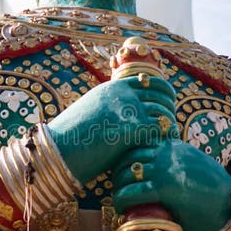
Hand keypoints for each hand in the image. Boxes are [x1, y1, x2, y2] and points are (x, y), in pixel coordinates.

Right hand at [48, 75, 176, 183]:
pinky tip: (166, 144)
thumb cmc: (71, 137)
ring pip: (163, 111)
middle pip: (160, 93)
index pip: (148, 81)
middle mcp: (123, 94)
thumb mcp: (89, 113)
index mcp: (112, 88)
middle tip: (170, 122)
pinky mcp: (134, 128)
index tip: (165, 104)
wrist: (59, 150)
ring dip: (169, 122)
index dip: (160, 92)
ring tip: (171, 135)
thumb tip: (114, 115)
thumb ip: (106, 108)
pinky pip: (161, 128)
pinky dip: (166, 136)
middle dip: (168, 107)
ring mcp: (129, 109)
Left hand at [112, 140, 230, 230]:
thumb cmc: (209, 188)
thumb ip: (172, 160)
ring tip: (119, 199)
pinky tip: (121, 209)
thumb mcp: (191, 164)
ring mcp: (165, 169)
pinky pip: (132, 192)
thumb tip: (150, 165)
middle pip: (128, 156)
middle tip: (118, 187)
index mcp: (172, 145)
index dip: (125, 158)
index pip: (138, 143)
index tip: (121, 171)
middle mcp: (167, 153)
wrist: (229, 203)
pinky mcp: (165, 188)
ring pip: (126, 174)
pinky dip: (121, 201)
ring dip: (118, 187)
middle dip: (118, 172)